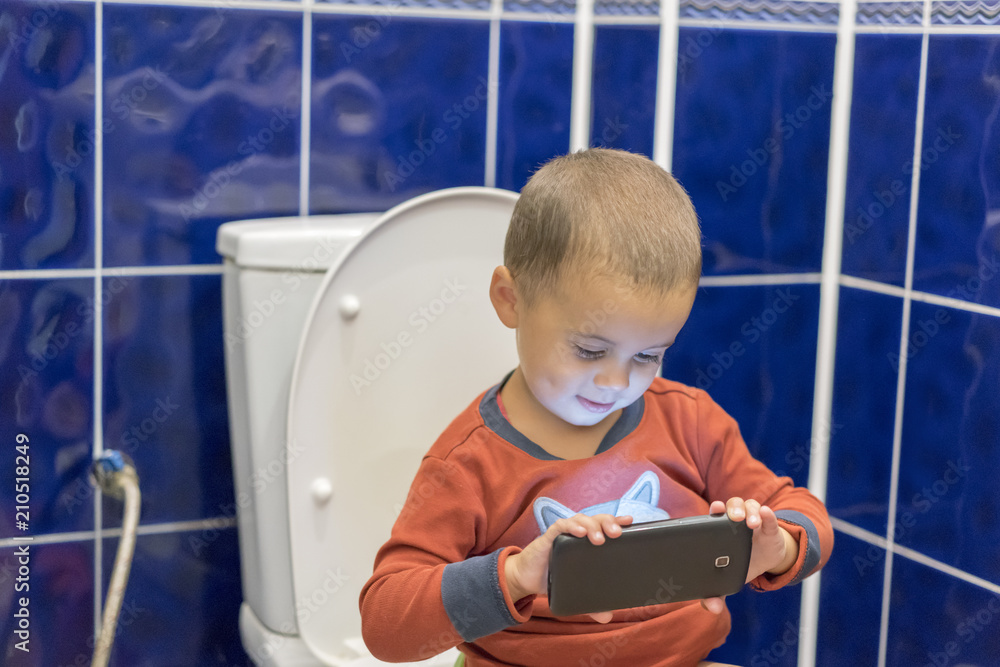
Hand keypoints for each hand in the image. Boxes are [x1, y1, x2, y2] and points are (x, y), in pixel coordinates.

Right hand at [504, 513, 633, 622]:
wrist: (525, 579)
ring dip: (592, 526)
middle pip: (596, 520)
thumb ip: (591, 604)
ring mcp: (563, 534)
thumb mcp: (575, 591)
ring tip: (599, 539)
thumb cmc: (552, 578)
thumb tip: (607, 617)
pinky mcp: (548, 537)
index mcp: (586, 543)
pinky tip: (580, 533)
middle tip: (617, 533)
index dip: (616, 521)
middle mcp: (576, 534)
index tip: (630, 522)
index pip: (604, 527)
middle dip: (608, 522)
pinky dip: (571, 527)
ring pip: (580, 520)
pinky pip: (561, 526)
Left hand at [698, 498, 797, 614]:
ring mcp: (754, 521)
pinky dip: (768, 514)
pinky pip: (770, 517)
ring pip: (750, 506)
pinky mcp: (771, 527)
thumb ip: (717, 592)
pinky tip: (766, 513)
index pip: (715, 515)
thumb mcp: (729, 579)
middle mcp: (737, 520)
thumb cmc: (741, 565)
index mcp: (721, 529)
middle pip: (733, 505)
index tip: (714, 509)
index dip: (714, 511)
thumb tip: (713, 608)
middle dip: (732, 509)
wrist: (766, 562)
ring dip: (750, 511)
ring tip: (751, 523)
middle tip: (734, 518)